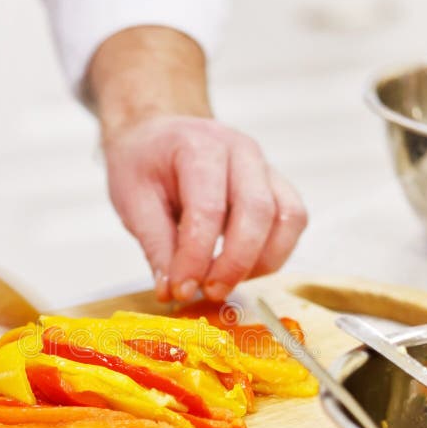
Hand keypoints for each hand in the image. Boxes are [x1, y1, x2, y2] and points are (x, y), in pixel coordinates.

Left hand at [103, 114, 307, 301]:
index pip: (208, 209)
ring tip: (226, 283)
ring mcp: (265, 167)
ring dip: (262, 261)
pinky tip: (243, 269)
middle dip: (235, 263)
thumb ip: (155, 246)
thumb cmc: (145, 162)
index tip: (181, 289)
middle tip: (209, 293)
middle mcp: (241, 151)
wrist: (159, 135)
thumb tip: (172, 291)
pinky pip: (293, 221)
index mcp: (199, 146)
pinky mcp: (276, 186)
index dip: (196, 257)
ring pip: (287, 217)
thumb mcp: (133, 200)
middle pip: (257, 211)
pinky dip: (274, 253)